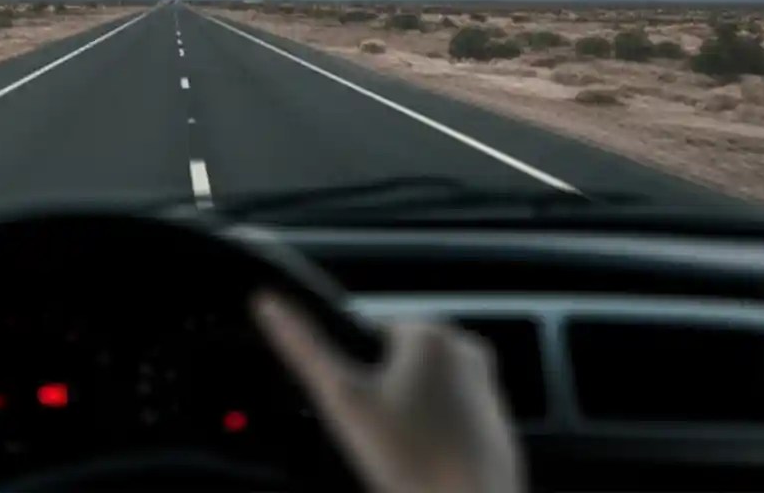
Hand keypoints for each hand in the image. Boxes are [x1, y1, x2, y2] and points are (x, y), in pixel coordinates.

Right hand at [252, 293, 522, 492]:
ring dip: (407, 413)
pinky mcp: (495, 416)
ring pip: (420, 390)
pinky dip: (433, 432)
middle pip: (395, 363)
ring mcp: (485, 383)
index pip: (368, 334)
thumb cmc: (413, 459)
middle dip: (382, 394)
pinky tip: (427, 456)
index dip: (354, 372)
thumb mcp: (343, 400)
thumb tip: (268, 305)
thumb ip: (303, 348)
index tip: (362, 406)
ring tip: (406, 448)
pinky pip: (447, 415)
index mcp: (429, 331)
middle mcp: (465, 347)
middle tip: (381, 433)